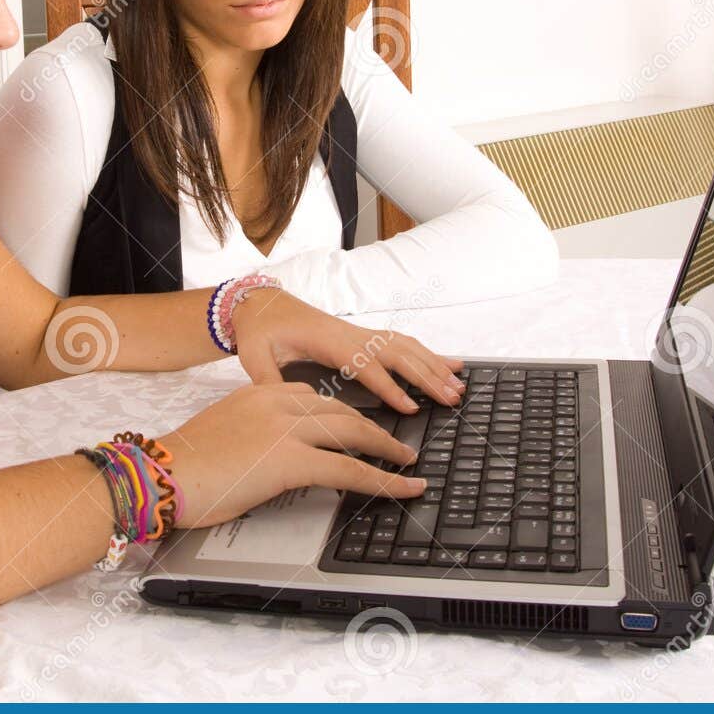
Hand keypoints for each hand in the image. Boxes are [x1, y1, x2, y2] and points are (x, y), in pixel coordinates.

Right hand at [158, 382, 426, 528]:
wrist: (159, 477)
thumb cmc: (181, 466)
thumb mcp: (221, 433)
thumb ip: (252, 433)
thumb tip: (268, 454)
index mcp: (259, 394)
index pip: (314, 398)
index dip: (343, 414)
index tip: (358, 426)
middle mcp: (276, 403)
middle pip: (340, 410)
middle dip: (373, 427)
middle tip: (396, 443)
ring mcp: (285, 430)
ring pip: (353, 432)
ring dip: (386, 448)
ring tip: (407, 461)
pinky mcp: (290, 460)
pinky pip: (349, 470)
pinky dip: (384, 480)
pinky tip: (403, 486)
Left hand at [226, 289, 464, 412]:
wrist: (258, 304)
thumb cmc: (258, 331)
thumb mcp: (254, 357)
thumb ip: (268, 381)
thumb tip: (281, 407)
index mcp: (328, 342)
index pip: (366, 366)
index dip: (388, 388)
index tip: (410, 408)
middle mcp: (350, 335)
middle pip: (397, 355)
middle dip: (427, 377)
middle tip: (451, 399)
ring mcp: (359, 334)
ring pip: (406, 348)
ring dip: (434, 366)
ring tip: (459, 386)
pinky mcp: (361, 337)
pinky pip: (400, 343)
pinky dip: (428, 353)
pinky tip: (448, 363)